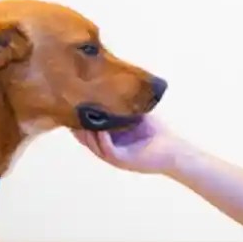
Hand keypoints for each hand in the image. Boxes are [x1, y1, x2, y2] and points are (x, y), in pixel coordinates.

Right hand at [71, 114, 185, 175]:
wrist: (174, 150)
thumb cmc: (156, 132)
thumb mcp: (135, 114)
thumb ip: (122, 103)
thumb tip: (113, 80)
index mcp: (109, 140)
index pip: (87, 131)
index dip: (77, 121)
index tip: (70, 106)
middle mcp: (109, 149)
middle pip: (86, 140)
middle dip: (77, 127)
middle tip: (68, 112)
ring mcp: (115, 157)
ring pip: (94, 146)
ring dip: (87, 133)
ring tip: (80, 119)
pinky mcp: (124, 161)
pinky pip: (109, 150)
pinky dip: (103, 140)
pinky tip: (100, 129)